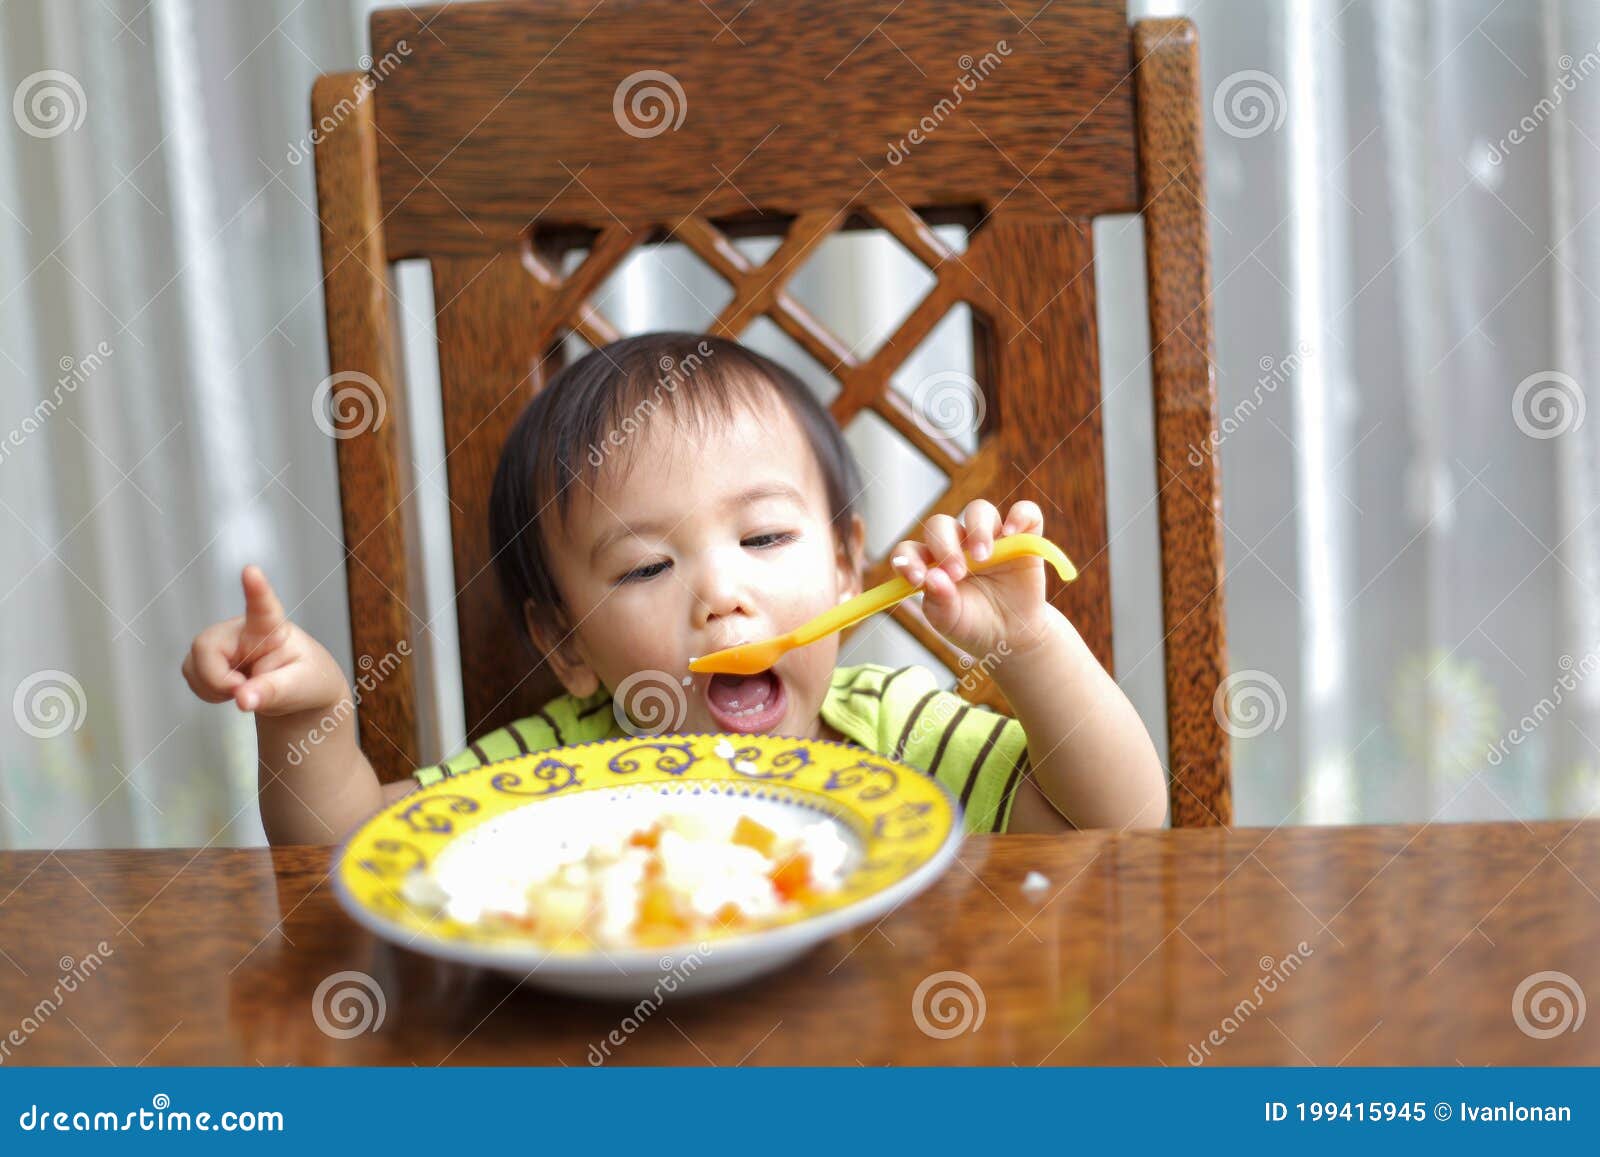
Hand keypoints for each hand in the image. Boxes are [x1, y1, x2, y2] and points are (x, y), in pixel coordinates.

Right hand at [181, 566, 347, 717]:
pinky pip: (191, 675)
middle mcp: (242, 629)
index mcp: (272, 629)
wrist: (299, 692)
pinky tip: (230, 690)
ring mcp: (222, 642)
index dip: (256, 589)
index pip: (263, 606)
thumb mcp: (298, 688)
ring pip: (193, 663)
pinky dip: (207, 692)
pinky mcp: (207, 657)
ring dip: (213, 688)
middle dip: (216, 679)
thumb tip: (242, 699)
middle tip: (242, 694)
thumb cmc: (305, 680)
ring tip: (245, 690)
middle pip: (207, 646)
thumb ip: (271, 692)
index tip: (251, 571)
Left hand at [889, 500, 1056, 660]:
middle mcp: (957, 544)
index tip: (917, 579)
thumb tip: (931, 577)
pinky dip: (1020, 515)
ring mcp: (989, 538)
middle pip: (941, 525)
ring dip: (978, 529)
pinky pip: (1025, 512)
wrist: (1011, 635)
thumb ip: (939, 601)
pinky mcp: (1022, 538)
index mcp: (931, 563)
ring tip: (984, 557)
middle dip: (945, 545)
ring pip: (979, 511)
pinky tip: (1012, 532)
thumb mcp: (951, 621)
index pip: (910, 550)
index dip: (909, 560)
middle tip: (957, 573)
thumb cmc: (973, 624)